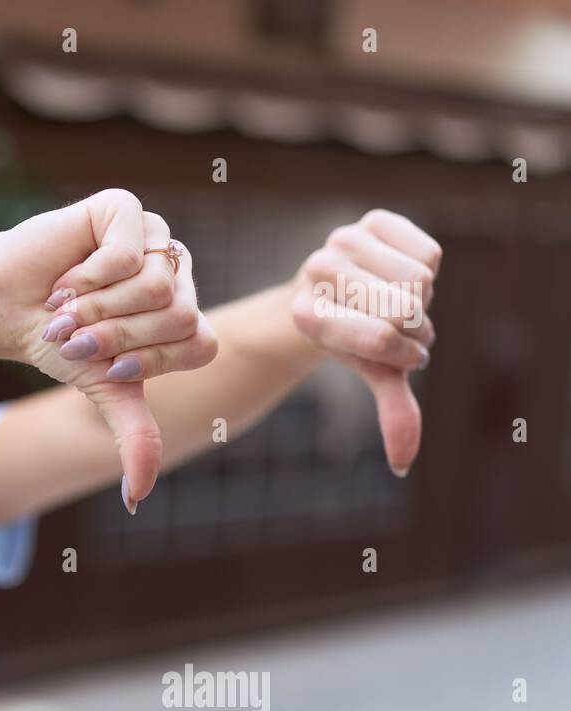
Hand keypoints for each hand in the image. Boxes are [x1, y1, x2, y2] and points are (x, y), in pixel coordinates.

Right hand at [0, 190, 217, 509]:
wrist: (1, 307)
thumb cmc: (55, 343)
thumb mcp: (103, 391)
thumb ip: (134, 436)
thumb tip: (138, 500)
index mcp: (183, 312)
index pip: (199, 342)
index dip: (148, 360)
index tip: (105, 363)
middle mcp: (177, 270)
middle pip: (179, 314)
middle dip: (116, 336)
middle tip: (75, 334)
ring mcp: (155, 236)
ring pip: (157, 286)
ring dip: (97, 310)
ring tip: (66, 305)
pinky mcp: (125, 210)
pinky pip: (129, 253)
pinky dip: (88, 277)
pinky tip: (65, 275)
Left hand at [290, 209, 441, 475]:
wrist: (342, 290)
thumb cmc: (355, 336)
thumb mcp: (373, 373)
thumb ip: (392, 411)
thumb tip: (403, 465)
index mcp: (305, 316)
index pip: (379, 339)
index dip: (404, 353)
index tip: (405, 358)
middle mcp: (315, 273)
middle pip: (404, 310)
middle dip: (415, 328)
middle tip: (400, 330)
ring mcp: (341, 241)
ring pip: (419, 280)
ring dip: (424, 300)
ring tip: (400, 303)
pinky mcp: (372, 220)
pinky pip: (429, 253)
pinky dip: (429, 270)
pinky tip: (403, 275)